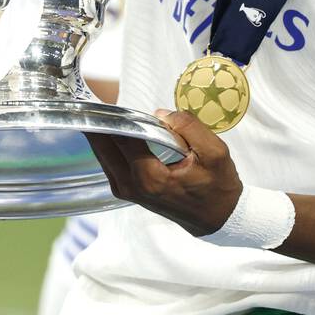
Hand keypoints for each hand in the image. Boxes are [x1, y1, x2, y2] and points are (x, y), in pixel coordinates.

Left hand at [85, 108, 243, 236]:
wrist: (218, 218)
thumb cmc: (218, 186)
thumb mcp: (215, 152)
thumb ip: (189, 127)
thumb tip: (160, 113)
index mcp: (151, 177)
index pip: (122, 137)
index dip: (114, 115)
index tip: (106, 97)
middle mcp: (133, 186)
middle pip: (103, 146)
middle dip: (99, 122)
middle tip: (96, 99)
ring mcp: (127, 191)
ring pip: (103, 155)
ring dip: (101, 133)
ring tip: (102, 109)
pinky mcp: (128, 191)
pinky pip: (109, 162)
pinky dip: (107, 145)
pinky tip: (112, 129)